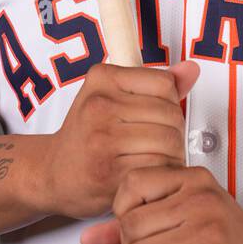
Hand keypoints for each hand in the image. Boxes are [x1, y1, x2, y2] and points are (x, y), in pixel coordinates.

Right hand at [44, 59, 199, 219]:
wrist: (52, 173)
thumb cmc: (86, 135)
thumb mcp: (114, 98)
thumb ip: (155, 85)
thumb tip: (190, 69)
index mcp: (102, 78)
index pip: (165, 83)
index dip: (170, 103)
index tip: (156, 116)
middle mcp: (100, 105)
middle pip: (171, 114)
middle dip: (174, 133)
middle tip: (157, 143)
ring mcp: (103, 138)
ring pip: (169, 142)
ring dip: (171, 156)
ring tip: (153, 158)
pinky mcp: (110, 171)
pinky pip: (158, 167)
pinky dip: (161, 174)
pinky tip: (146, 173)